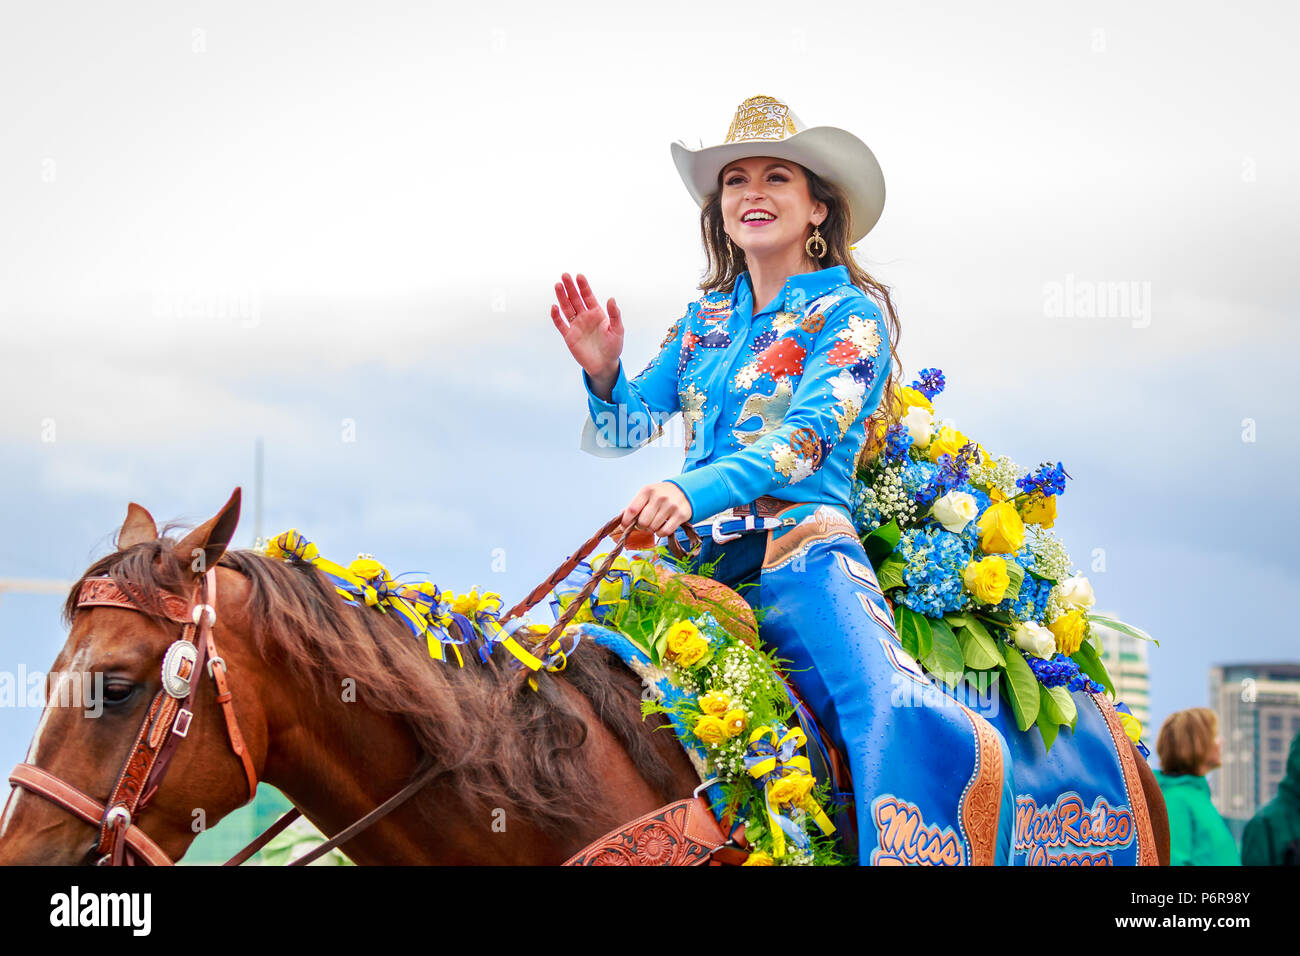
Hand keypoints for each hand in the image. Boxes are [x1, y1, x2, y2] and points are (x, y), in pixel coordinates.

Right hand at [550, 272, 622, 386]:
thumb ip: (615, 314)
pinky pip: (561, 324)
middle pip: (575, 299)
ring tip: (558, 285)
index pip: (588, 296)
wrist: (604, 365)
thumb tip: (611, 299)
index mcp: (596, 313)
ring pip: (566, 308)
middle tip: (565, 275)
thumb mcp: (618, 330)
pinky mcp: (569, 336)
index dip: (583, 286)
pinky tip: (554, 307)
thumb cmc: (613, 347)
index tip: (579, 276)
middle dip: (570, 287)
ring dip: (562, 297)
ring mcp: (576, 325)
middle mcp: (584, 317)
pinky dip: (556, 316)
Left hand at [614, 481, 691, 542]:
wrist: (685, 490)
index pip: (632, 509)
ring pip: (653, 528)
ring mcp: (671, 506)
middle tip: (645, 524)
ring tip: (656, 522)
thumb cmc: (662, 494)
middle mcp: (659, 497)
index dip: (626, 521)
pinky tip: (662, 527)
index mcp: (647, 490)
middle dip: (641, 526)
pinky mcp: (681, 515)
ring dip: (652, 529)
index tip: (625, 525)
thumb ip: (635, 505)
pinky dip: (661, 533)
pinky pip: (664, 532)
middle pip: (642, 522)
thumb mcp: (647, 494)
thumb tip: (622, 519)